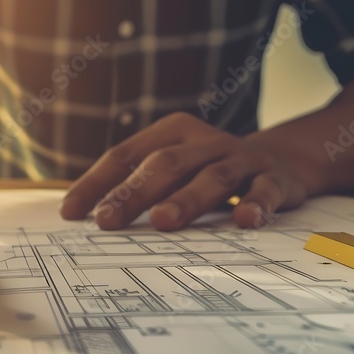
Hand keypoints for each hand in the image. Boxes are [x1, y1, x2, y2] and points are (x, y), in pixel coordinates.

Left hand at [60, 112, 308, 230]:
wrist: (282, 161)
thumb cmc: (208, 171)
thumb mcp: (174, 169)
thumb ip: (136, 186)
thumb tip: (85, 216)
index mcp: (172, 132)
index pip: (125, 155)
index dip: (96, 182)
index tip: (70, 212)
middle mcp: (205, 141)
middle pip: (165, 164)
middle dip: (134, 193)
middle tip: (107, 220)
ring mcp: (241, 158)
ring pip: (212, 177)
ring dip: (186, 199)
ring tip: (162, 221)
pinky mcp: (275, 179)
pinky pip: (266, 190)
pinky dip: (257, 204)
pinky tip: (245, 221)